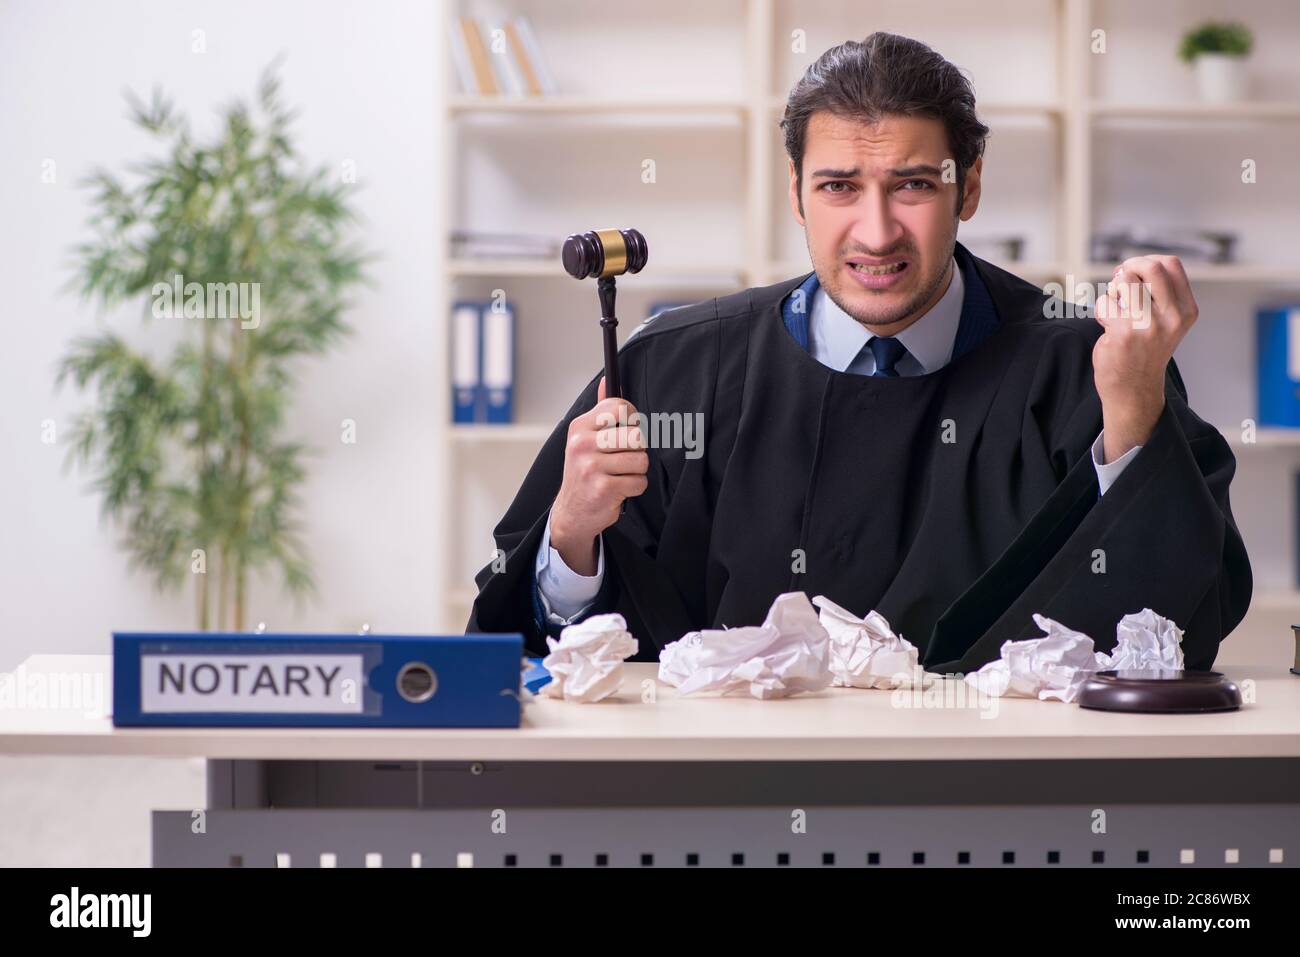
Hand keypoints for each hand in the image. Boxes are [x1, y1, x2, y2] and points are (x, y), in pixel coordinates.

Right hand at [549, 376, 648, 574]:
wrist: (572, 512)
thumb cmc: (584, 471)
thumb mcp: (585, 438)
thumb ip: (600, 411)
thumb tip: (606, 380)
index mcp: (579, 427)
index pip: (620, 407)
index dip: (633, 419)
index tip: (629, 430)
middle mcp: (582, 444)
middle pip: (637, 435)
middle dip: (637, 450)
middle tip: (623, 459)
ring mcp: (591, 466)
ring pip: (641, 460)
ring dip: (636, 471)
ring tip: (620, 475)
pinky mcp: (602, 488)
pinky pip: (639, 482)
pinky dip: (634, 488)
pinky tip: (618, 490)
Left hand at [1092, 255, 1197, 461]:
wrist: (1133, 388)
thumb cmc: (1144, 348)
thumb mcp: (1164, 321)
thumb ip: (1156, 293)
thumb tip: (1127, 266)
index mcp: (1186, 310)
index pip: (1171, 264)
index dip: (1147, 260)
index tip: (1134, 271)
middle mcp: (1172, 317)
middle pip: (1150, 267)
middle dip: (1128, 267)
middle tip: (1118, 280)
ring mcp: (1148, 325)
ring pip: (1124, 282)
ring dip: (1113, 291)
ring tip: (1116, 309)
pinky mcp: (1124, 334)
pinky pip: (1105, 303)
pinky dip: (1102, 309)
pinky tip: (1108, 326)